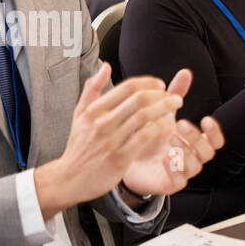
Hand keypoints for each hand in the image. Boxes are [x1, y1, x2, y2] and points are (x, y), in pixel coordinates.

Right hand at [33, 63, 182, 215]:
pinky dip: (158, 129)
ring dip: (164, 109)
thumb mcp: (79, 114)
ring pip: (145, 117)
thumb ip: (92, 89)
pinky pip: (145, 138)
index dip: (149, 82)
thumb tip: (106, 66)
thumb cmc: (78, 146)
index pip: (128, 86)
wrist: (69, 178)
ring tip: (175, 108)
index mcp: (94, 109)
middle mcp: (102, 122)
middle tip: (174, 97)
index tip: (160, 85)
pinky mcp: (119, 158)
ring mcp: (111, 141)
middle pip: (139, 99)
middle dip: (162, 95)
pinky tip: (166, 127)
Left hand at [120, 68, 224, 196]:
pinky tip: (164, 158)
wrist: (128, 158)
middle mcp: (193, 157)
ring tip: (170, 139)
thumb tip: (185, 71)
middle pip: (207, 152)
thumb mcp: (163, 113)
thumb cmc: (151, 134)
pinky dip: (174, 170)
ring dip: (185, 152)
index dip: (214, 131)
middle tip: (180, 125)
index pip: (216, 140)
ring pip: (195, 167)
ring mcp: (183, 172)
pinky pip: (179, 181)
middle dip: (195, 138)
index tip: (205, 119)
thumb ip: (175, 95)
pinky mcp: (170, 184)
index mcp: (195, 141)